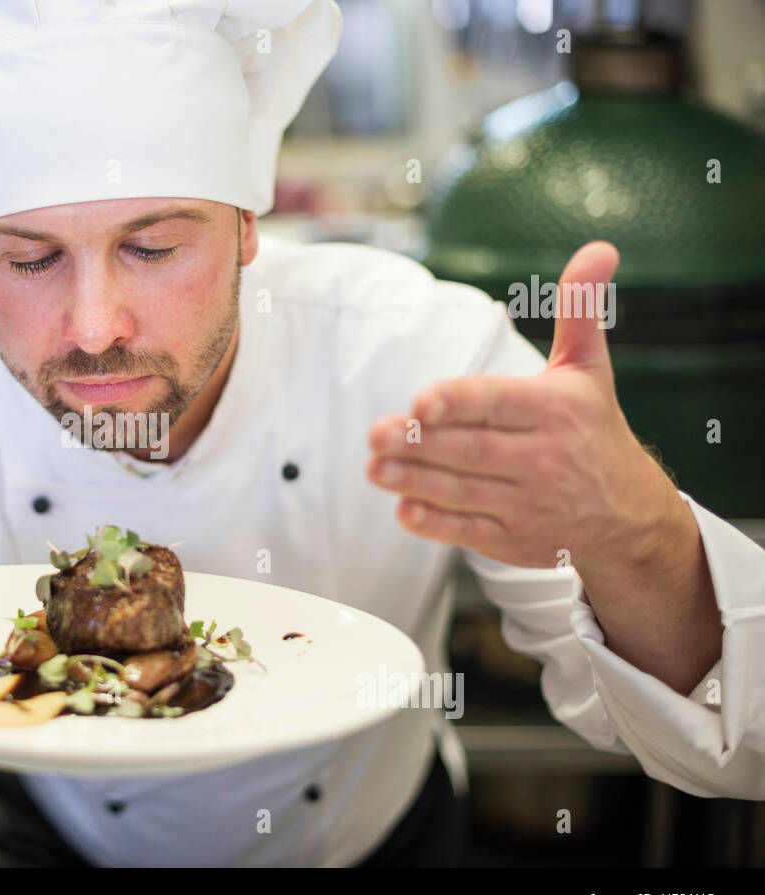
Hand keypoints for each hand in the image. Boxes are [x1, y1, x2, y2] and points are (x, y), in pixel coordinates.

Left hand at [365, 241, 682, 578]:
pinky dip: (434, 523)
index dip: (458, 403)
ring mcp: (525, 503)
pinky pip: (467, 531)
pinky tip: (404, 508)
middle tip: (376, 432)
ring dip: (414, 480)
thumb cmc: (594, 431)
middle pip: (471, 450)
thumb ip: (580, 309)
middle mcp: (541, 458)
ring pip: (462, 490)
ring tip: (375, 467)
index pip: (498, 404)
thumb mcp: (590, 369)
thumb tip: (599, 247)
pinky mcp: (510, 538)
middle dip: (419, 443)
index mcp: (554, 411)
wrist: (628, 517)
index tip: (421, 402)